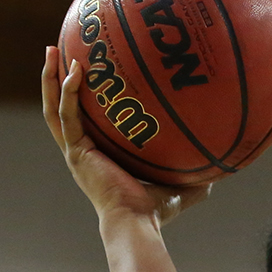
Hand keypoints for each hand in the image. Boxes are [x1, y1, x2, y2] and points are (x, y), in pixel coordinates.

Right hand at [41, 46, 211, 226]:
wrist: (138, 222)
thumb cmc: (155, 210)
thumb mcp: (179, 187)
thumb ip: (194, 175)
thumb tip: (221, 169)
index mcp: (97, 156)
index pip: (83, 120)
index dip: (79, 97)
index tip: (83, 71)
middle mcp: (81, 151)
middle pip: (60, 108)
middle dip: (55, 79)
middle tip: (56, 50)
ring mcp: (76, 151)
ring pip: (54, 108)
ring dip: (51, 79)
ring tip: (52, 49)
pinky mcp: (77, 152)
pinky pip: (67, 114)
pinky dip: (68, 92)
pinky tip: (75, 69)